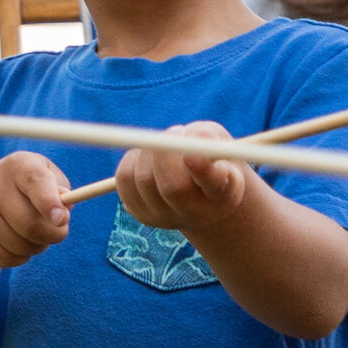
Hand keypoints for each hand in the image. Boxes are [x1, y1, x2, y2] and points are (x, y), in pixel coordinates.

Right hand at [0, 149, 71, 268]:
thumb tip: (64, 208)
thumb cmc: (27, 190)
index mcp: (19, 166)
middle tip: (58, 233)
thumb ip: (62, 191)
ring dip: (36, 247)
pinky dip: (19, 258)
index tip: (62, 220)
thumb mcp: (47, 179)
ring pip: (20, 246)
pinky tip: (17, 245)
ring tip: (33, 236)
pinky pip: (4, 258)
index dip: (50, 202)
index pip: (36, 183)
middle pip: (31, 225)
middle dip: (53, 235)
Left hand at [115, 118, 250, 237]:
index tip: (191, 153)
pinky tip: (149, 159)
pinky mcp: (141, 213)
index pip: (214, 184)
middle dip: (166, 153)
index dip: (202, 169)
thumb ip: (208, 139)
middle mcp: (195, 214)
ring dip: (150, 150)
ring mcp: (165, 218)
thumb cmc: (213, 158)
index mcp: (223, 194)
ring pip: (144, 180)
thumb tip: (189, 136)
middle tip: (177, 129)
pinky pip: (125, 178)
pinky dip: (133, 158)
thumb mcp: (220, 144)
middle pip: (172, 187)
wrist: (200, 193)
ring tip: (167, 145)